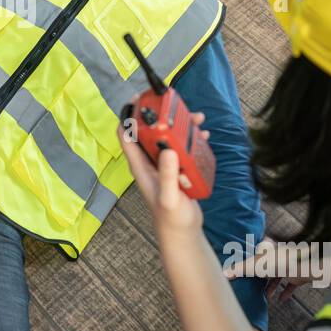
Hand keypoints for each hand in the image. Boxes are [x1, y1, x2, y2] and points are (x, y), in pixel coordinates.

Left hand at [118, 111, 207, 236]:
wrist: (183, 232)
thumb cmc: (171, 219)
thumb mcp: (169, 197)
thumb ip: (167, 175)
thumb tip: (167, 150)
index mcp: (140, 166)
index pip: (127, 135)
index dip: (130, 114)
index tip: (142, 98)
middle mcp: (149, 162)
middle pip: (150, 130)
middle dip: (162, 115)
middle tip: (177, 105)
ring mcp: (163, 164)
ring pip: (169, 136)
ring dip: (181, 125)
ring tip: (198, 119)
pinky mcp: (176, 167)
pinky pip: (182, 147)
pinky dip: (192, 138)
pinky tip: (203, 135)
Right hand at [225, 238, 313, 302]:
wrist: (303, 266)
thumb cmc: (278, 262)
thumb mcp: (254, 265)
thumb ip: (239, 269)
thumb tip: (223, 273)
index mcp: (266, 251)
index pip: (256, 253)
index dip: (250, 258)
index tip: (245, 265)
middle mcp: (277, 257)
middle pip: (266, 266)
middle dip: (260, 276)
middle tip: (252, 285)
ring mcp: (288, 266)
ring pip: (277, 276)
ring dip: (271, 287)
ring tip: (265, 296)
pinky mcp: (296, 276)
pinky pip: (290, 285)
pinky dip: (286, 292)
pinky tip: (281, 300)